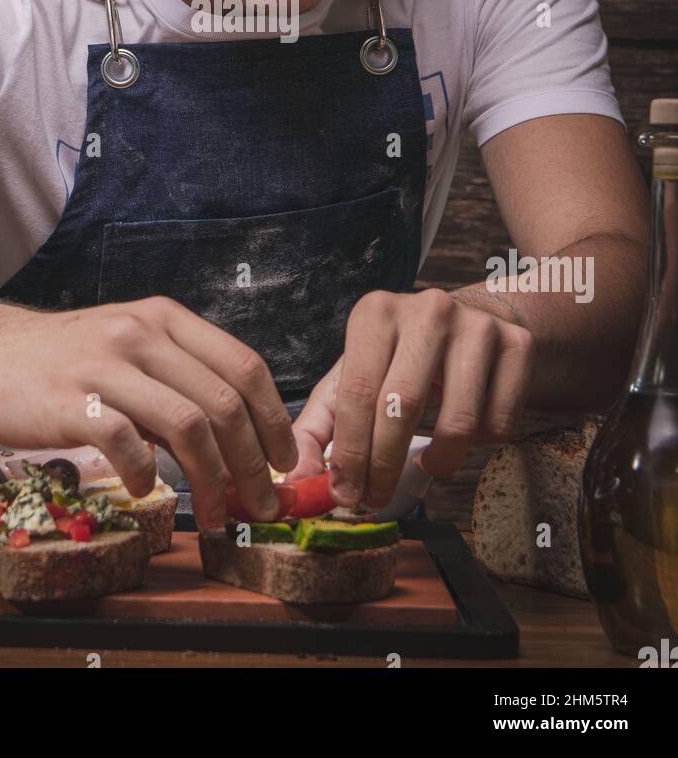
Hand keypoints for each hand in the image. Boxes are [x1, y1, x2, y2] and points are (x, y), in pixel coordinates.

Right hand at [0, 295, 298, 528]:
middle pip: (224, 401)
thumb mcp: (132, 347)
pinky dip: (146, 476)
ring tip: (215, 513)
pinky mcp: (69, 401)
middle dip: (254, 462)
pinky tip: (144, 489)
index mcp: (166, 318)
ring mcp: (105, 364)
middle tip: (262, 503)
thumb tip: (241, 439)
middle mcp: (141, 332)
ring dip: (212, 480)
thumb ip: (180, 378)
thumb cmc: (69, 360)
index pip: (244, 365)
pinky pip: (127, 443)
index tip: (286, 461)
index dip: (274, 419)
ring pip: (187, 424)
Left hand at [284, 287, 534, 507]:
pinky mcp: (517, 345)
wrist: (471, 322)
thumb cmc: (399, 360)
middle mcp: (426, 309)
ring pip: (459, 421)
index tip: (345, 494)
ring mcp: (477, 325)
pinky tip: (462, 436)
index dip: (351, 453)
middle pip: (402, 407)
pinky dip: (480, 447)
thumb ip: (315, 430)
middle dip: (385, 466)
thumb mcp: (351, 380)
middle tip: (377, 499)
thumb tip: (292, 482)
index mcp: (375, 313)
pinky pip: (499, 422)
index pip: (359, 393)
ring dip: (439, 462)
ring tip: (425, 464)